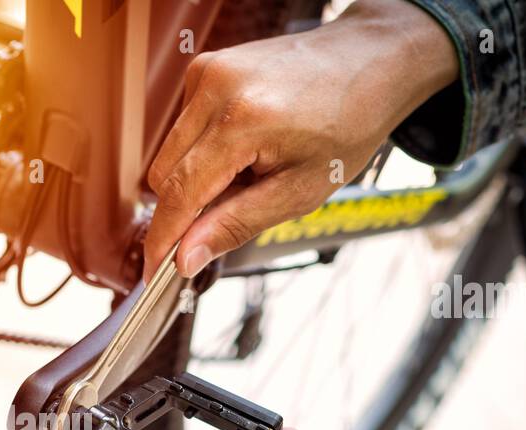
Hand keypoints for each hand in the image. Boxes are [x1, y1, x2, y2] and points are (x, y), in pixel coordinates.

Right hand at [142, 0, 458, 279]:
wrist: (371, 62)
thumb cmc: (348, 125)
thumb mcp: (300, 192)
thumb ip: (236, 225)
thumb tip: (186, 258)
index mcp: (243, 122)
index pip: (179, 193)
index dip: (163, 239)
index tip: (155, 272)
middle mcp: (215, 88)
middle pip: (164, 175)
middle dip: (187, 208)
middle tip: (230, 216)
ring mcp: (207, 72)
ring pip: (170, 153)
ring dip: (196, 178)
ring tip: (248, 173)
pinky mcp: (206, 67)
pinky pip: (183, 129)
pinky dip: (203, 150)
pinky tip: (244, 146)